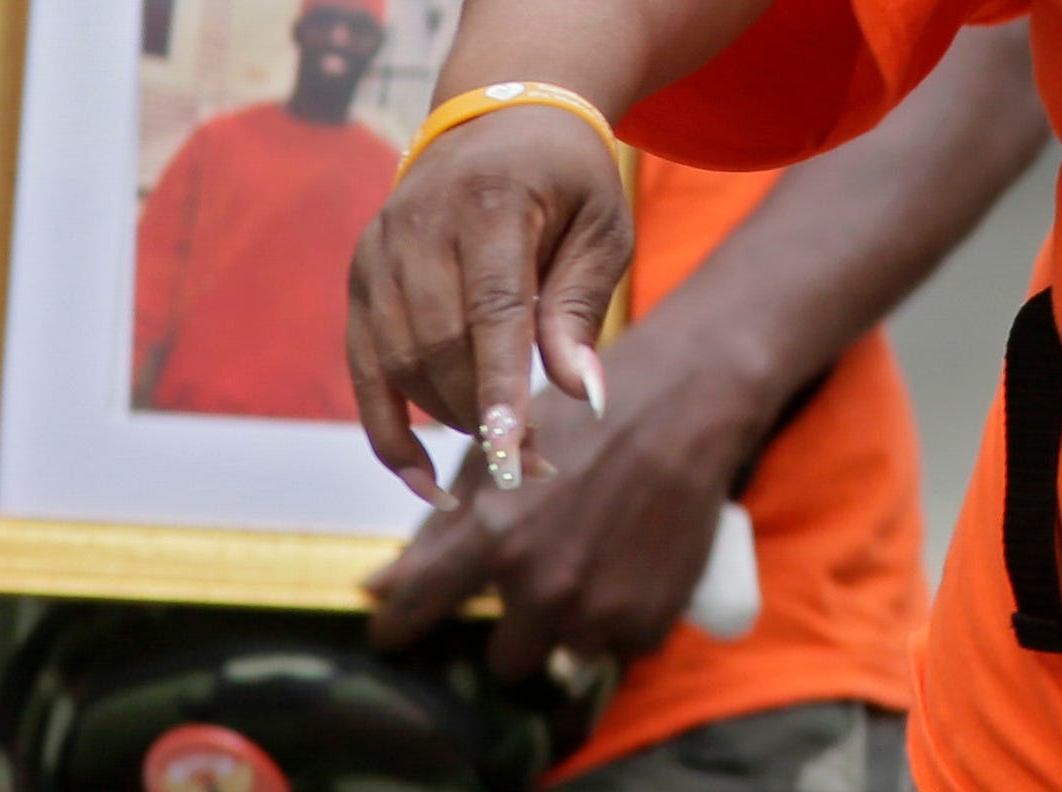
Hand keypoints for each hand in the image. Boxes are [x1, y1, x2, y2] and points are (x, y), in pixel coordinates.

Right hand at [347, 102, 634, 508]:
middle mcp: (418, 225)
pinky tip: (426, 480)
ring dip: (451, 422)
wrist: (498, 115)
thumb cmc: (566, 177)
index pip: (490, 309)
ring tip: (510, 452)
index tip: (512, 460)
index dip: (498, 388)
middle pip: (440, 345)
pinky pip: (365, 370)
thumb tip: (581, 398)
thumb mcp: (600, 226)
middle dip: (486, 414)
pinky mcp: (360, 279)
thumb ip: (581, 308)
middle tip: (539, 462)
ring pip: (399, 364)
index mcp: (489, 200)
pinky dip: (390, 430)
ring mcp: (379, 252)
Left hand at [361, 318, 762, 678]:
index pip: (422, 609)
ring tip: (596, 559)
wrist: (685, 403)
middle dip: (519, 625)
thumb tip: (376, 590)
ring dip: (574, 622)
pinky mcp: (650, 621)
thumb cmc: (582, 418)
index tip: (392, 635)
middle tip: (544, 575)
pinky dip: (622, 616)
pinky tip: (631, 563)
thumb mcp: (499, 456)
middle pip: (506, 659)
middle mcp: (544, 586)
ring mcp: (600, 610)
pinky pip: (619, 645)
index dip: (399, 626)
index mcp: (496, 538)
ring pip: (566, 652)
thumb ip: (438, 533)